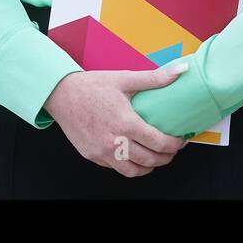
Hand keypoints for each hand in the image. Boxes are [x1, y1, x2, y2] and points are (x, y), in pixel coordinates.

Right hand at [42, 65, 189, 176]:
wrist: (61, 94)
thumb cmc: (92, 86)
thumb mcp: (124, 78)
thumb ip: (155, 78)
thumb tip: (181, 71)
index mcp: (125, 123)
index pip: (158, 142)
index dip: (174, 145)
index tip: (180, 141)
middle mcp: (114, 141)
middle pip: (149, 160)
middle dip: (166, 158)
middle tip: (172, 151)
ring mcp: (101, 152)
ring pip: (132, 171)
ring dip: (148, 167)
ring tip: (156, 158)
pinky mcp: (91, 156)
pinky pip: (115, 168)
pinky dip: (129, 165)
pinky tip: (134, 155)